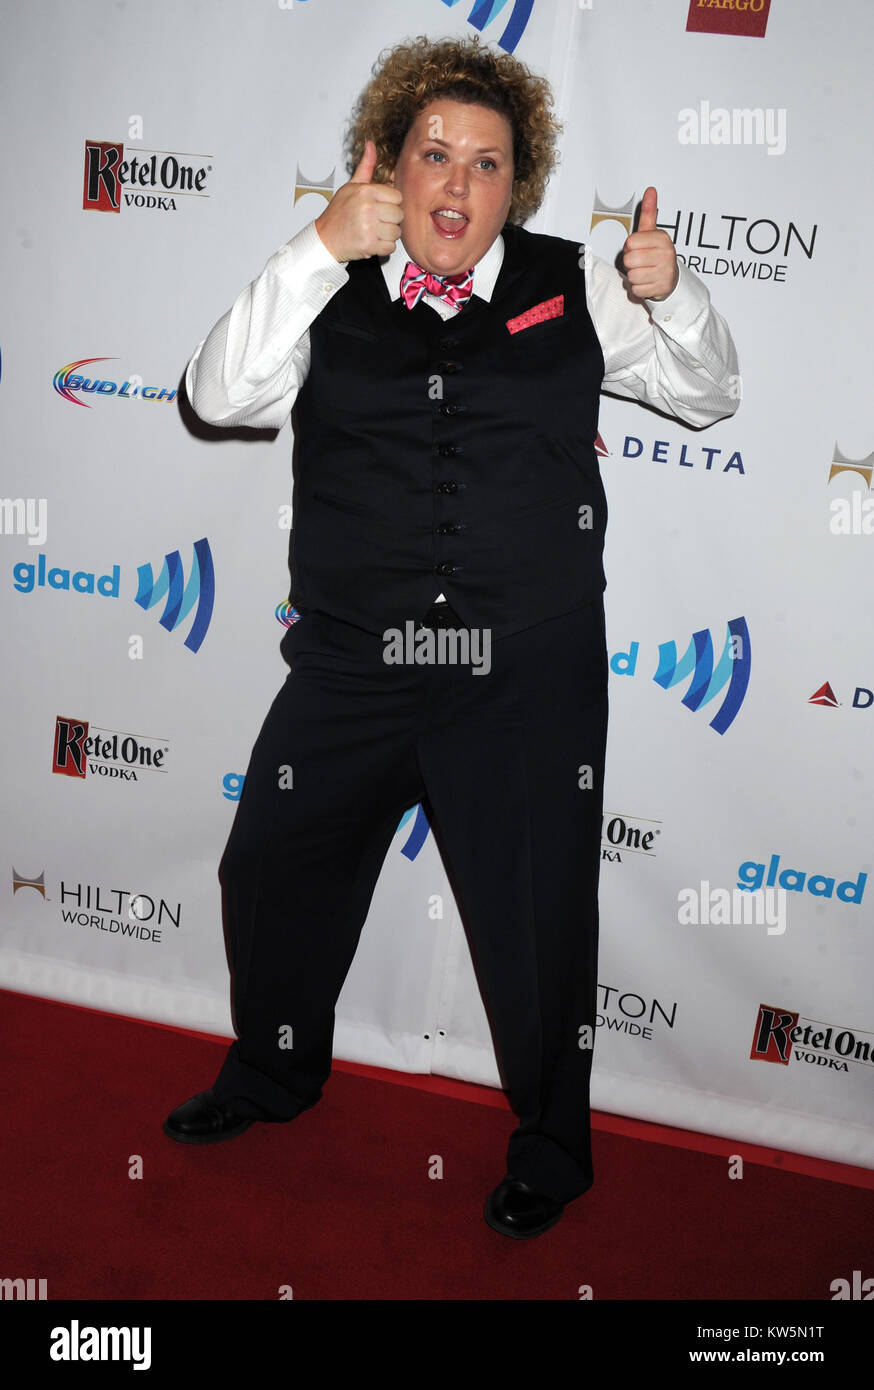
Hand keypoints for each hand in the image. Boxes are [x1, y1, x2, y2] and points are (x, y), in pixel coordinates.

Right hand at [314, 141, 403, 262]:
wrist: (324, 239)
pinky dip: (383, 247)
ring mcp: (368, 227)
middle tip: (377, 221)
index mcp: (365, 192)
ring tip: (374, 231)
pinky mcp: (369, 245)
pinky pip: (390, 247)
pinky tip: (373, 241)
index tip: (380, 207)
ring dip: (387, 234)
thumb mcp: (350, 186)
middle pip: (399, 214)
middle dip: (390, 220)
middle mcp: (368, 208)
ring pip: (396, 232)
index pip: (397, 196)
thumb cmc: (338, 213)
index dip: (391, 203)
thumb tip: (371, 145)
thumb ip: (365, 167)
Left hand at [622, 186, 678, 301]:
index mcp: (662, 238)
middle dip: (630, 263)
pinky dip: (638, 289)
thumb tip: (650, 190)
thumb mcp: (652, 233)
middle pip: (629, 260)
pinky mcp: (661, 289)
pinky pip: (636, 290)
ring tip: (644, 272)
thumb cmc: (656, 254)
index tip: (639, 248)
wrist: (670, 278)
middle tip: (640, 262)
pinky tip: (647, 283)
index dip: (630, 247)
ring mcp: (665, 272)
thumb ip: (648, 212)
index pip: (630, 242)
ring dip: (634, 277)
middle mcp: (666, 254)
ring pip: (632, 276)